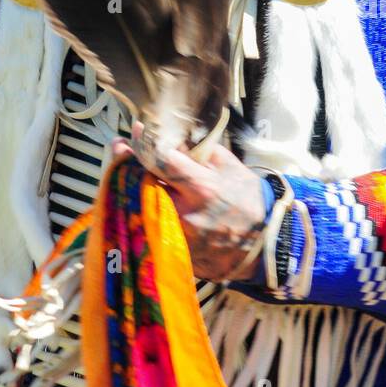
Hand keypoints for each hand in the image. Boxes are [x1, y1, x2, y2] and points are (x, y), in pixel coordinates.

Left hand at [113, 122, 266, 281]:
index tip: (135, 129)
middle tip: (120, 148)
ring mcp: (180, 240)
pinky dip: (144, 214)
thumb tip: (165, 135)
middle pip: (141, 187)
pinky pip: (152, 232)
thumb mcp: (226, 165)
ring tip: (125, 172)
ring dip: (130, 190)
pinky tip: (141, 200)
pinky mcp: (178, 257)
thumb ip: (195, 151)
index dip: (143, 143)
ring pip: (141, 211)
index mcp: (202, 188)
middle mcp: (186, 215)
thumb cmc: (246, 197)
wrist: (265, 243)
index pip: (161, 161)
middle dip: (127, 166)